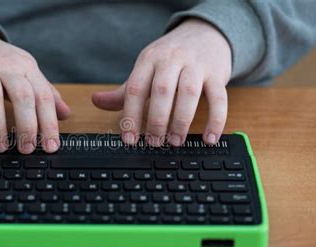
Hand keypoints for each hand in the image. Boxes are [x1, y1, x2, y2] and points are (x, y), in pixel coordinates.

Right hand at [0, 22, 70, 153]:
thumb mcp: (25, 71)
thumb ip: (45, 92)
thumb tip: (66, 114)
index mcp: (27, 67)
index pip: (43, 95)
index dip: (50, 123)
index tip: (51, 145)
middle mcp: (7, 67)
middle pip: (22, 95)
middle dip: (27, 126)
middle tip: (27, 148)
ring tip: (1, 148)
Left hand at [92, 18, 231, 145]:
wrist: (205, 34)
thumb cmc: (170, 58)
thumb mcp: (145, 68)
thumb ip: (124, 90)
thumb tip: (95, 102)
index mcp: (149, 59)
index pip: (135, 88)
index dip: (130, 116)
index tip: (129, 139)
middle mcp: (171, 59)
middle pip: (161, 91)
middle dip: (156, 120)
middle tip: (154, 142)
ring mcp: (196, 65)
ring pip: (188, 93)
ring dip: (181, 121)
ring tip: (175, 142)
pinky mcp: (217, 73)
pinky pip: (219, 97)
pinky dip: (216, 120)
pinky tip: (210, 138)